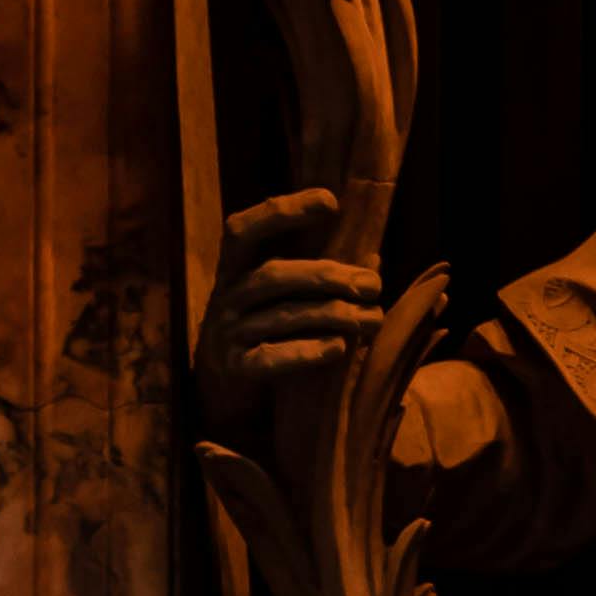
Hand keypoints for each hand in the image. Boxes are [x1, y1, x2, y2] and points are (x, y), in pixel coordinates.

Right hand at [197, 184, 381, 433]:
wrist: (221, 394)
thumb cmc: (264, 332)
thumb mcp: (277, 298)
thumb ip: (313, 276)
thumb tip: (374, 260)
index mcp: (234, 269)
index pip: (243, 229)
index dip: (282, 212)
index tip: (330, 201)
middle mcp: (224, 297)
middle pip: (273, 276)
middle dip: (327, 276)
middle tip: (373, 285)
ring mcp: (225, 334)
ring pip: (281, 317)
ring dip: (333, 315)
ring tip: (373, 319)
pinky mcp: (234, 370)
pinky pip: (269, 359)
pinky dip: (305, 352)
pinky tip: (338, 348)